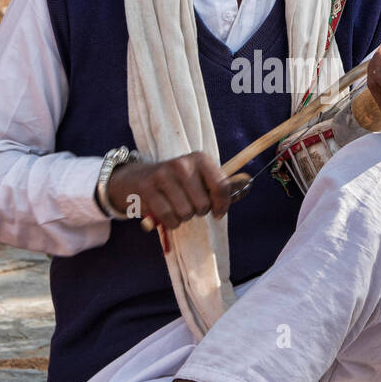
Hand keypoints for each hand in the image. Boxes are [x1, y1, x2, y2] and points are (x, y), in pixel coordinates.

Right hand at [106, 152, 231, 229]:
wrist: (137, 178)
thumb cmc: (176, 183)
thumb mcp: (198, 177)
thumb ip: (218, 186)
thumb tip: (244, 188)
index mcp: (199, 159)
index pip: (221, 186)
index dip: (222, 205)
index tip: (217, 212)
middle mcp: (182, 164)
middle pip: (203, 205)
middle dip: (197, 211)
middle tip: (188, 204)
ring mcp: (163, 174)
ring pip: (185, 213)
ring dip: (182, 217)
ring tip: (175, 207)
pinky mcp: (147, 188)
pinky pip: (169, 217)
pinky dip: (170, 222)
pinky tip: (165, 213)